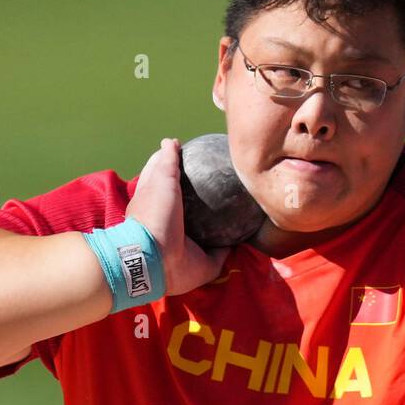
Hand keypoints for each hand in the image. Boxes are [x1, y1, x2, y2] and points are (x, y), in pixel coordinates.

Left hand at [125, 138, 232, 297]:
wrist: (158, 260)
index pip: (169, 182)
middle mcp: (175, 225)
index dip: (179, 170)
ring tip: (245, 205)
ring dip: (226, 223)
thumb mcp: (159, 180)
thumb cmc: (155, 215)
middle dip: (209, 200)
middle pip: (194, 208)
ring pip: (212, 231)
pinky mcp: (206, 262)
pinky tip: (249, 229)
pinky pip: (224, 251)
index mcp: (160, 206)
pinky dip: (235, 243)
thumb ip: (166, 162)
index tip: (197, 158)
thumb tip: (171, 141)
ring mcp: (191, 245)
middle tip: (230, 184)